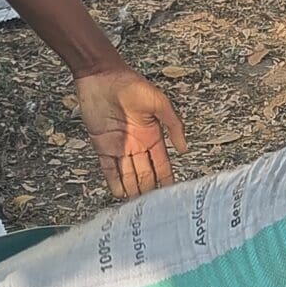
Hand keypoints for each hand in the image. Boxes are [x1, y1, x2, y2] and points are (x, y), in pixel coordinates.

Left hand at [77, 65, 188, 198]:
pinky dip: (114, 182)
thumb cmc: (131, 85)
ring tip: (137, 207)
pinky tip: (119, 195)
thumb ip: (173, 125)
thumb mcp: (159, 102)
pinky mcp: (102, 146)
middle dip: (149, 190)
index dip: (166, 179)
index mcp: (153, 136)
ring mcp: (120, 147)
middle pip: (145, 173)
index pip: (162, 164)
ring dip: (133, 190)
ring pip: (128, 175)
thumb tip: (184, 148)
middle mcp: (137, 145)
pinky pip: (109, 169)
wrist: (101, 77)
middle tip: (153, 209)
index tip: (171, 195)